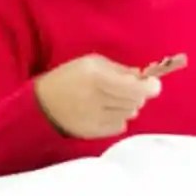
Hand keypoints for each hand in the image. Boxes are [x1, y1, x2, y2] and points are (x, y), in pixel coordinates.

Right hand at [34, 54, 162, 138]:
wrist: (42, 105)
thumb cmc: (67, 78)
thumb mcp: (90, 63)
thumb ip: (118, 68)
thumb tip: (142, 76)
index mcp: (96, 77)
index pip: (136, 87)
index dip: (151, 86)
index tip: (153, 84)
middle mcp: (98, 98)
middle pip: (136, 101)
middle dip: (137, 94)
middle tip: (126, 89)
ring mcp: (97, 118)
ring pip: (130, 113)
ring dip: (126, 106)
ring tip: (110, 99)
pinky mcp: (96, 132)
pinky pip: (121, 125)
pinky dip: (118, 118)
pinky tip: (103, 111)